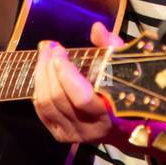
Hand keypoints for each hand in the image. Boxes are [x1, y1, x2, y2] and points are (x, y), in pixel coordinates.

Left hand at [33, 22, 126, 143]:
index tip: (59, 50)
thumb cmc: (126, 93)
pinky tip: (43, 76)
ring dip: (40, 76)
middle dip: (48, 68)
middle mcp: (90, 129)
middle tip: (48, 47)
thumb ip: (111, 47)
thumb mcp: (124, 67)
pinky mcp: (62, 135)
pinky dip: (39, 91)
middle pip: (58, 98)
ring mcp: (73, 134)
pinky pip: (43, 112)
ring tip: (43, 56)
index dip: (65, 73)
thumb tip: (96, 28)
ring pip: (46, 104)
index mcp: (109, 115)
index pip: (80, 97)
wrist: (125, 127)